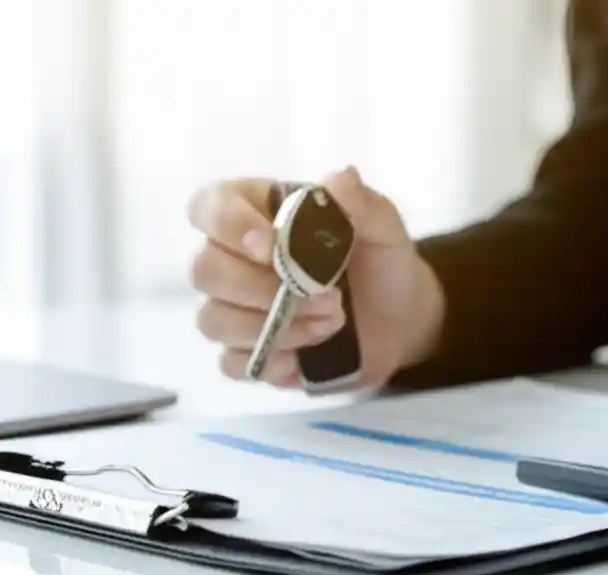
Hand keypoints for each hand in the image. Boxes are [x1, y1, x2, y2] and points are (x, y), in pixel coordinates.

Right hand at [186, 167, 444, 387]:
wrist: (402, 319)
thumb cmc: (382, 263)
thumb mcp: (384, 229)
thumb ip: (362, 204)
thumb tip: (340, 177)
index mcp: (256, 213)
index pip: (210, 208)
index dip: (229, 226)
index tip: (271, 247)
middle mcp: (234, 259)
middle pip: (204, 270)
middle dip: (263, 288)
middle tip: (327, 295)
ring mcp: (236, 309)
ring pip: (213, 320)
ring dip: (274, 326)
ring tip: (332, 320)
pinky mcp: (249, 353)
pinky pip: (231, 364)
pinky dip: (270, 361)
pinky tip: (307, 355)